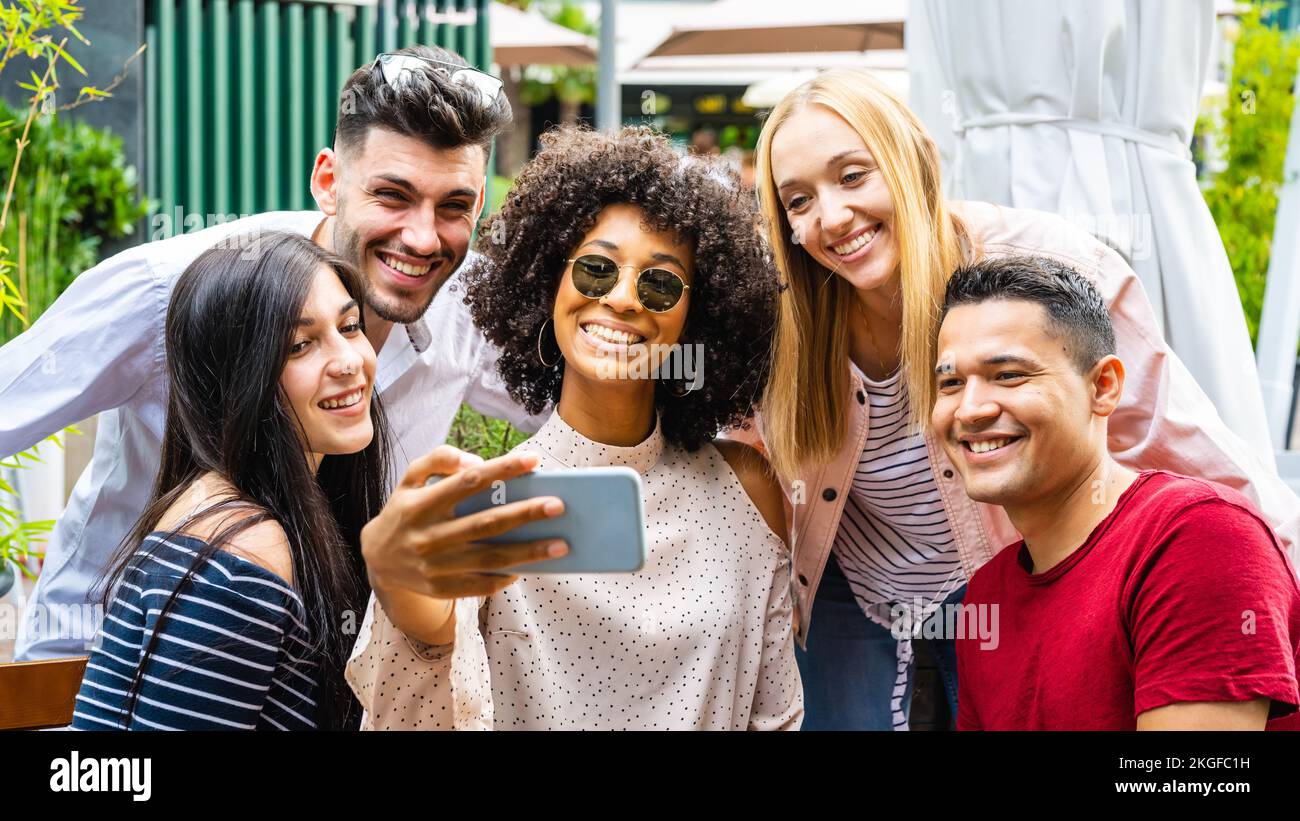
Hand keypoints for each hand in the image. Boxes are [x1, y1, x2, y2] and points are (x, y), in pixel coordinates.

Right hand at [361, 445, 567, 602]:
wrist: (376, 559)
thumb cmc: (404, 511)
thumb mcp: (410, 479)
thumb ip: (438, 460)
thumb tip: (476, 463)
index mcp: (421, 504)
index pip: (468, 482)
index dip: (503, 470)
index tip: (534, 461)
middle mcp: (428, 536)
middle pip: (486, 523)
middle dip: (525, 514)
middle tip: (558, 506)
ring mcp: (435, 566)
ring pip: (490, 559)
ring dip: (528, 552)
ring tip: (561, 545)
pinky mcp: (440, 588)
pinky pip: (480, 585)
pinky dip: (506, 577)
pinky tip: (530, 567)